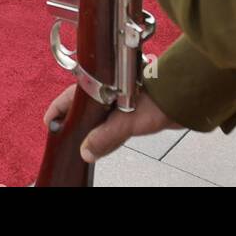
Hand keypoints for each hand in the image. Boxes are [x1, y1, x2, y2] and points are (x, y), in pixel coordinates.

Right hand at [43, 85, 177, 162]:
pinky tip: (103, 143)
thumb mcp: (128, 120)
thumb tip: (86, 151)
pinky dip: (105, 133)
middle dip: (74, 121)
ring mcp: (120, 99)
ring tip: (83, 144)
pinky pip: (111, 122)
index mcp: (103, 84)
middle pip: (83, 106)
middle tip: (64, 136)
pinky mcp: (131, 108)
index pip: (72, 96)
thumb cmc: (160, 97)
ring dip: (91, 129)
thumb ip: (106, 136)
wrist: (185, 98)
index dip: (59, 109)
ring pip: (97, 116)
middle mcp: (109, 89)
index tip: (50, 122)